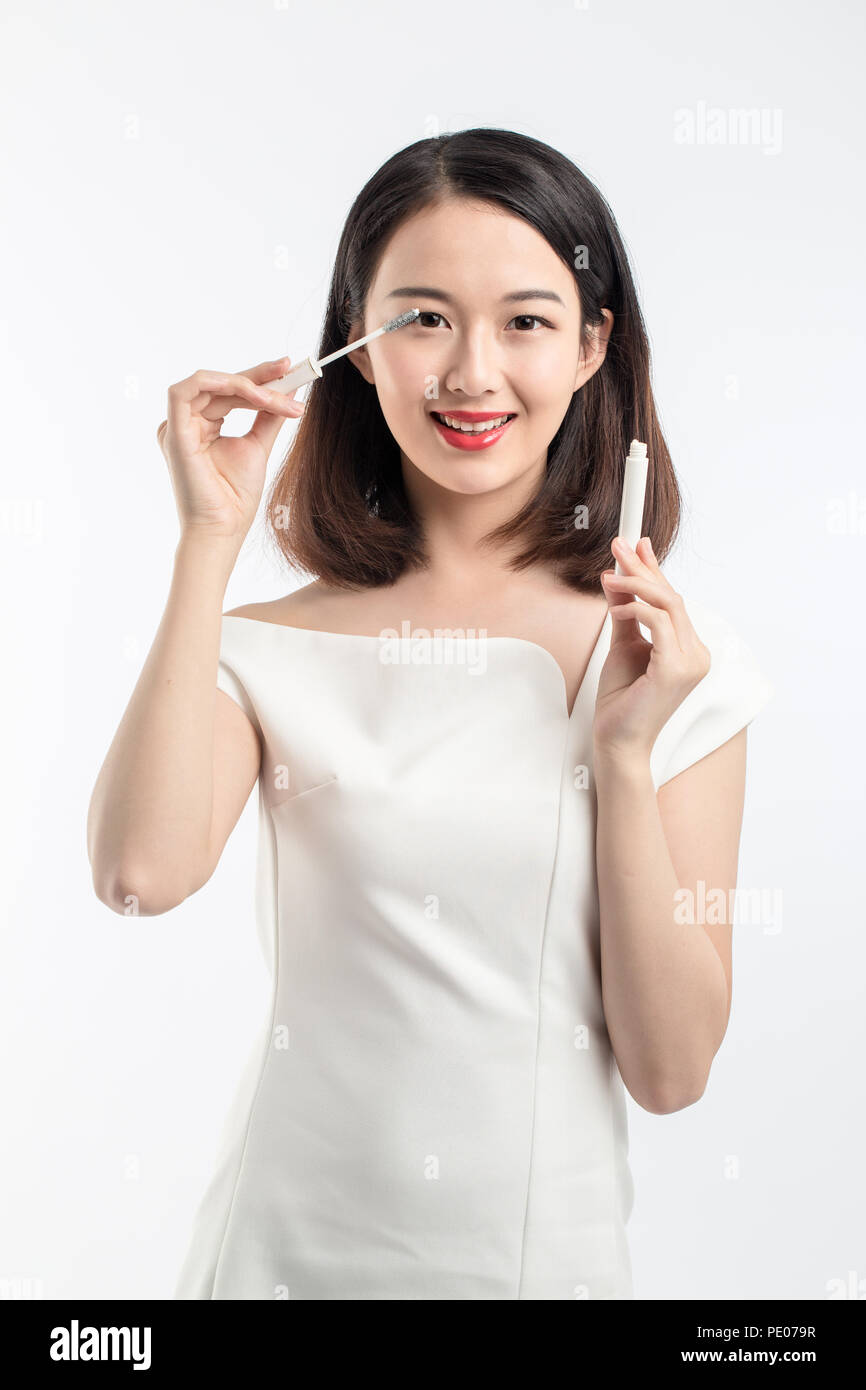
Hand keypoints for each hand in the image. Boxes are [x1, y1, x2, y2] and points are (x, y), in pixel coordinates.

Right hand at [156, 357, 304, 541]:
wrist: (224, 527)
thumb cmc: (236, 497)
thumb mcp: (258, 446)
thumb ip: (269, 416)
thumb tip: (289, 391)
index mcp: (202, 425)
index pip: (230, 391)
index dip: (259, 377)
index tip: (289, 369)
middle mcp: (187, 423)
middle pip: (221, 384)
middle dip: (258, 377)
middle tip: (290, 373)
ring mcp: (177, 427)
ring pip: (208, 384)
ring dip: (245, 384)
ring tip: (274, 398)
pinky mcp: (172, 433)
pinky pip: (183, 392)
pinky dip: (214, 382)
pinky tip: (244, 388)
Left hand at [593, 536, 710, 763]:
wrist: (617, 740)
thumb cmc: (622, 701)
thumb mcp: (622, 645)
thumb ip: (623, 612)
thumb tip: (616, 578)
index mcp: (687, 649)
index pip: (673, 600)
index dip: (654, 570)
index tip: (635, 546)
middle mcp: (696, 654)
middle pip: (673, 597)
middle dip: (644, 567)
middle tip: (619, 545)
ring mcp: (691, 662)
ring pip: (670, 605)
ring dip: (638, 584)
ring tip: (611, 575)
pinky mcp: (677, 670)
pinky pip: (659, 623)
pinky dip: (636, 610)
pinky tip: (616, 610)